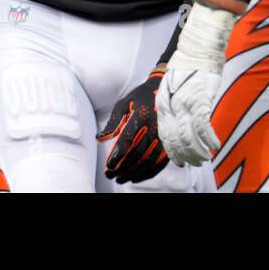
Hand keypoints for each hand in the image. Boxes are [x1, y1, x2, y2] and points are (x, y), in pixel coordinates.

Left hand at [97, 69, 169, 183]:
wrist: (163, 90)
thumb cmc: (140, 97)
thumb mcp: (124, 103)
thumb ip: (113, 122)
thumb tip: (100, 138)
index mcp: (141, 116)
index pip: (128, 140)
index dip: (117, 155)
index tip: (108, 166)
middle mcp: (154, 127)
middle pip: (137, 154)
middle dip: (122, 168)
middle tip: (111, 175)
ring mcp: (163, 136)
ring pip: (148, 161)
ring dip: (133, 173)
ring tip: (121, 179)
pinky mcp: (168, 142)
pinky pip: (159, 162)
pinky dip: (148, 173)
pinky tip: (137, 177)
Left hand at [155, 3, 236, 167]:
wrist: (199, 45)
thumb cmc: (188, 63)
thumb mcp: (173, 84)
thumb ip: (173, 103)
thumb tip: (179, 121)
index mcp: (163, 102)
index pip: (165, 135)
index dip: (172, 151)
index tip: (180, 161)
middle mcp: (172, 105)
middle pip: (176, 140)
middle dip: (185, 156)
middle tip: (194, 163)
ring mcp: (186, 103)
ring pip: (189, 137)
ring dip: (198, 151)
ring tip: (205, 157)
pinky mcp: (201, 99)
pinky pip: (204, 127)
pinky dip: (209, 139)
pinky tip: (215, 145)